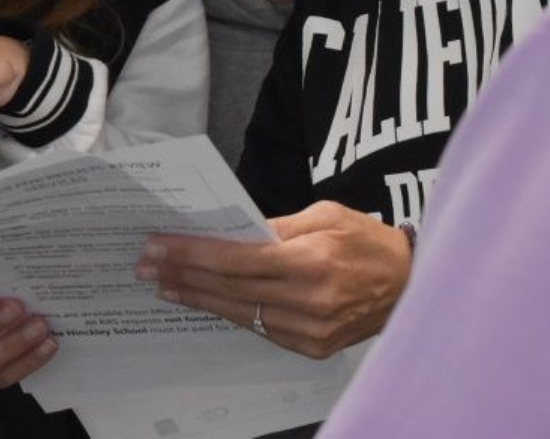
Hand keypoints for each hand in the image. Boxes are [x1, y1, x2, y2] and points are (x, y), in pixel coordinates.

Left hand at [134, 200, 412, 358]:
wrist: (416, 285)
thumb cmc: (368, 240)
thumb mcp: (323, 214)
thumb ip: (275, 225)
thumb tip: (229, 230)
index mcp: (310, 262)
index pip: (235, 260)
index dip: (191, 254)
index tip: (157, 246)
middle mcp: (309, 302)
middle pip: (229, 289)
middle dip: (182, 276)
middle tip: (145, 266)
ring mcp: (312, 331)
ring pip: (239, 313)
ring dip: (197, 298)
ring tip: (163, 284)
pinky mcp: (314, 348)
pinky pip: (260, 329)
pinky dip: (229, 312)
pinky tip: (203, 300)